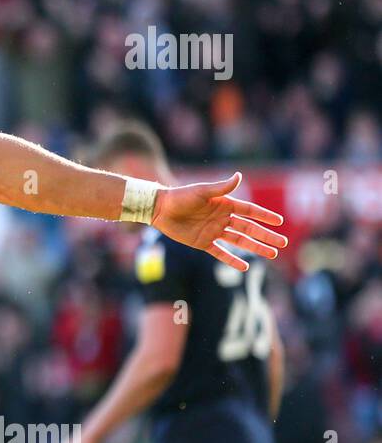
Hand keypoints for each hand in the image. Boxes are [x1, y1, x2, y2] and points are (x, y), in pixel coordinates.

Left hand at [152, 172, 287, 270]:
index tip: (279, 222)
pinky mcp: (203, 243)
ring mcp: (213, 231)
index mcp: (224, 204)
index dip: (264, 216)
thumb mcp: (202, 191)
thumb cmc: (180, 197)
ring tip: (271, 254)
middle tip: (282, 243)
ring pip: (239, 241)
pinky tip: (245, 266)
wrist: (159, 209)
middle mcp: (222, 218)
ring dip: (255, 247)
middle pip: (249, 228)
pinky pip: (220, 253)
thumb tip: (239, 175)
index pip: (250, 211)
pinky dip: (232, 260)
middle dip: (266, 235)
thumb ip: (221, 188)